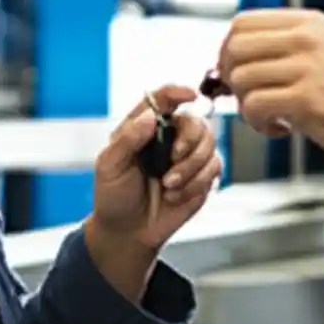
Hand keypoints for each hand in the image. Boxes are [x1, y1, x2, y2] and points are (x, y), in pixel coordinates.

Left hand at [88, 85, 222, 250]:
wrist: (128, 232)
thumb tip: (150, 116)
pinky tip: (176, 196)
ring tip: (169, 185)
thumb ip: (128, 138)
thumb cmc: (114, 196)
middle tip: (173, 159)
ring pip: (210, 144)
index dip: (177, 92)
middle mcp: (170, 137)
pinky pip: (214, 168)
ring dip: (192, 167)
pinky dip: (196, 183)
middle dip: (189, 140)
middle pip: (195, 121)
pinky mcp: (202, 177)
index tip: (189, 96)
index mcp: (144, 127)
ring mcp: (188, 157)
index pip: (163, 99)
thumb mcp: (109, 166)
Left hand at [218, 9, 323, 167]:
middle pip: (234, 47)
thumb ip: (288, 51)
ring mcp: (307, 67)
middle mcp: (306, 38)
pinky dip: (258, 124)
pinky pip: (254, 106)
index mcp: (309, 23)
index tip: (238, 75)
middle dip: (230, 78)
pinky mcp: (308, 99)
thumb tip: (234, 65)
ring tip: (272, 118)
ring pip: (240, 78)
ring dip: (246, 105)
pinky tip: (282, 129)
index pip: (242, 23)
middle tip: (248, 99)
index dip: (229, 52)